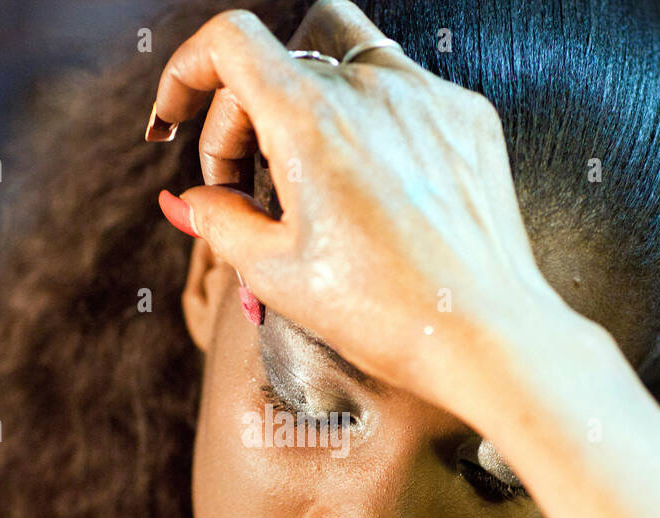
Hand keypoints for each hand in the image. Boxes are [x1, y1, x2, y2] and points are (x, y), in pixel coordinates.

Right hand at [149, 1, 589, 419]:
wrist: (482, 335)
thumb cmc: (380, 312)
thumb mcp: (273, 272)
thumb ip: (217, 221)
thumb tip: (189, 203)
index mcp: (310, 117)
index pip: (229, 40)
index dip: (188, 69)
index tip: (176, 115)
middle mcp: (370, 86)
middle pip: (278, 61)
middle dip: (241, 119)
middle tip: (242, 190)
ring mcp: (426, 96)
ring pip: (343, 59)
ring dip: (305, 105)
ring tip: (306, 178)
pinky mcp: (466, 118)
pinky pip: (403, 91)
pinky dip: (367, 122)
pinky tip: (369, 187)